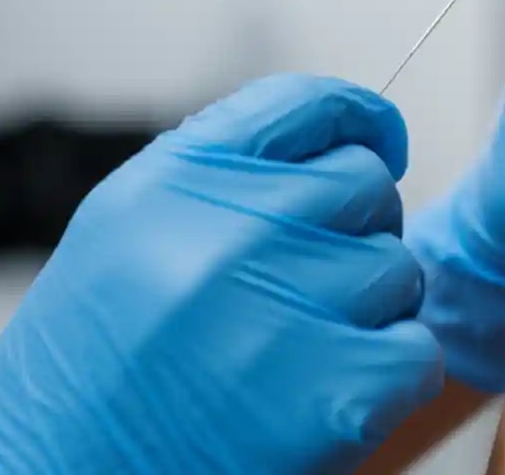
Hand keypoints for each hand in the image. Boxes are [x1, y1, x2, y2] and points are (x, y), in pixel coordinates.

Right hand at [0, 75, 442, 474]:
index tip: (383, 141)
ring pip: (399, 268)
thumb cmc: (87, 373)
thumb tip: (332, 148)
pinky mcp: (337, 390)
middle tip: (306, 290)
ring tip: (295, 353)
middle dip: (354, 231)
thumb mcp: (123, 237)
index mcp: (178, 179)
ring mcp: (289, 305)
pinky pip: (417, 349)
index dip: (361, 119)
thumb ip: (221, 183)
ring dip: (368, 311)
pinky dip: (388, 378)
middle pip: (368, 184)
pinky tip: (325, 399)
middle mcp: (237, 228)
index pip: (308, 104)